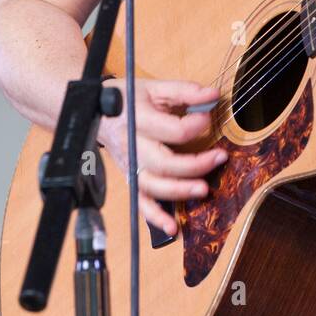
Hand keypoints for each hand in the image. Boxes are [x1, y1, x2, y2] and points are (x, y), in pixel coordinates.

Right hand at [97, 78, 227, 236]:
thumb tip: (213, 95)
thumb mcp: (155, 87)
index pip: (170, 129)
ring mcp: (130, 167)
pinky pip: (141, 203)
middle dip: (193, 164)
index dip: (194, 125)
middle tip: (219, 157)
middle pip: (163, 163)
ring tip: (203, 190)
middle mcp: (133, 147)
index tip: (208, 117)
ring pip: (153, 186)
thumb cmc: (128, 99)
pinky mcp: (130, 179)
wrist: (96, 113)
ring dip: (179, 191)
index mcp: (139, 120)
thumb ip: (185, 91)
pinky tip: (172, 228)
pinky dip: (155, 217)